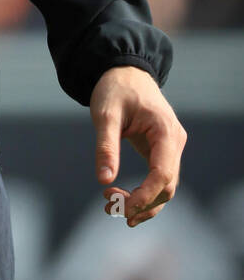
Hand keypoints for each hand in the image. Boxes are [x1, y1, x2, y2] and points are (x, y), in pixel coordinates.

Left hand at [90, 65, 185, 227]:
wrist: (124, 71)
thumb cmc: (115, 88)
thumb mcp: (105, 114)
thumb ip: (106, 146)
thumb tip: (104, 180)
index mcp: (166, 131)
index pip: (163, 174)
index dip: (145, 195)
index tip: (122, 206)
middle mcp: (175, 141)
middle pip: (167, 186)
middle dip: (141, 203)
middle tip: (110, 208)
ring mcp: (171, 147)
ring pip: (165, 187)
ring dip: (143, 203)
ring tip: (113, 209)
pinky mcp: (162, 150)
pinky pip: (159, 179)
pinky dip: (144, 193)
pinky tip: (124, 201)